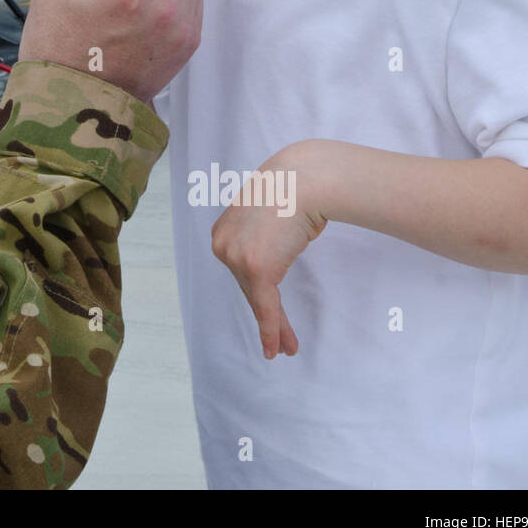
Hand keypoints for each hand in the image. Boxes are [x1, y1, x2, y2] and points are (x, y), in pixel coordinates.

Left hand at [209, 145, 328, 359]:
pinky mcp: (256, 269)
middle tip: (281, 342)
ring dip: (275, 327)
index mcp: (223, 231)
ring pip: (257, 300)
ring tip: (287, 348)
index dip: (256, 295)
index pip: (240, 270)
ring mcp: (237, 257)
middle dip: (267, 315)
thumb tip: (272, 248)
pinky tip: (276, 348)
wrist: (303, 179)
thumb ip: (262, 235)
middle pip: (247, 287)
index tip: (265, 311)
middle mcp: (224, 244)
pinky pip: (265, 306)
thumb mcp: (268, 214)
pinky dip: (272, 329)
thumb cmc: (293, 190)